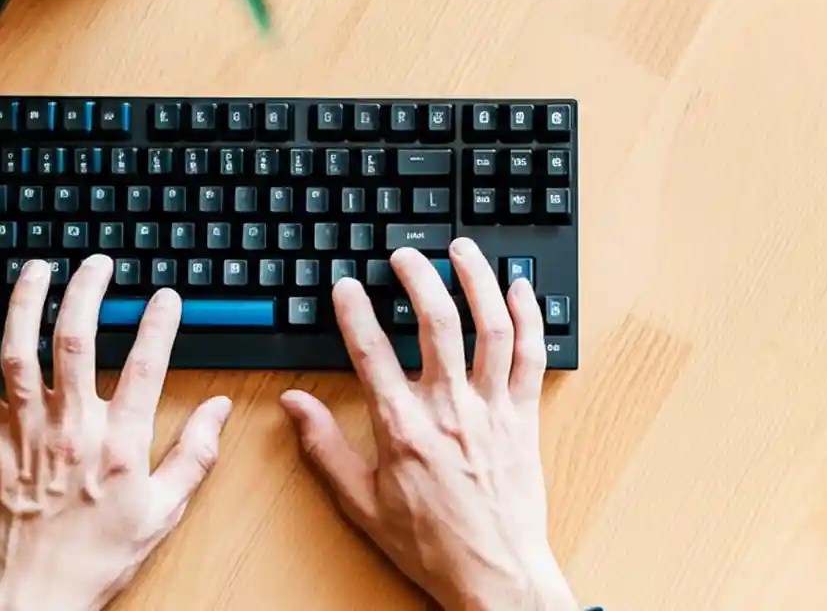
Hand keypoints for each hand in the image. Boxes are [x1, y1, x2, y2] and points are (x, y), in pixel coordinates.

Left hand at [0, 256, 231, 610]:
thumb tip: (219, 411)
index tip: (165, 298)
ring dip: (27, 303)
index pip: (146, 366)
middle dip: (88, 292)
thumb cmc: (98, 557)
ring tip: (37, 269)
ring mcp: (25, 434)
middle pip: (76, 342)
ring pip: (21, 352)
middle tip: (98, 264)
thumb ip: (195, 457)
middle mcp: (70, 429)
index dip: (159, 324)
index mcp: (118, 445)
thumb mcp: (163, 513)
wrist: (37, 596)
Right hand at [281, 239, 577, 610]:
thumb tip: (295, 405)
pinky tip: (519, 290)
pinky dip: (529, 318)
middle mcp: (451, 410)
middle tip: (404, 255)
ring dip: (477, 281)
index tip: (345, 286)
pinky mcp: (524, 418)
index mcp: (405, 429)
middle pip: (436, 323)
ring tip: (462, 251)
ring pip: (491, 327)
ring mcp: (493, 410)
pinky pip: (531, 356)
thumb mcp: (361, 503)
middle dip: (418, 277)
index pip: (372, 353)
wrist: (495, 575)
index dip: (354, 312)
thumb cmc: (431, 544)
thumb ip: (324, 448)